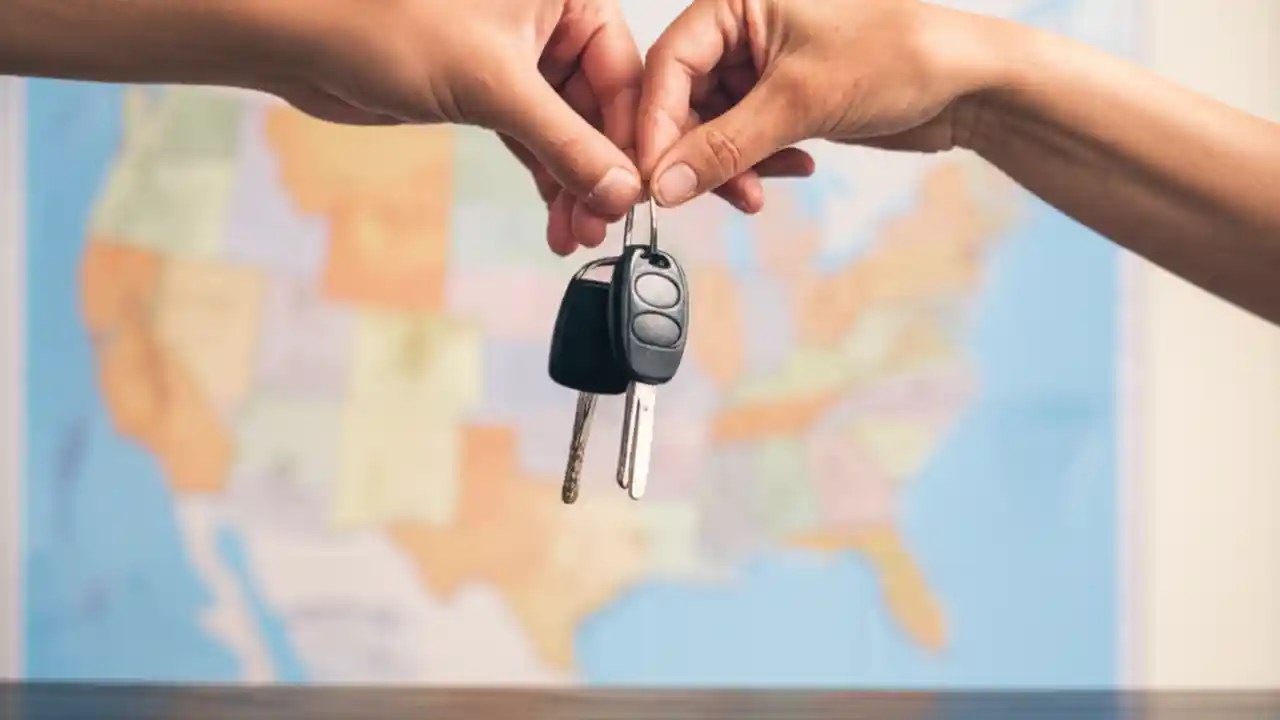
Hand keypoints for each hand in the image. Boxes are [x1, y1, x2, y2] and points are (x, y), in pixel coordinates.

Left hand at [274, 0, 646, 253]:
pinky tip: (554, 215)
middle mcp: (546, 19)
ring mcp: (517, 55)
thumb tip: (618, 187)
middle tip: (598, 223)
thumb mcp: (494, 86)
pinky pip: (532, 137)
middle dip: (597, 170)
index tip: (634, 193)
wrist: (305, 39)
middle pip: (596, 106)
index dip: (629, 139)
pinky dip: (543, 176)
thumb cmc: (383, 22)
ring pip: (564, 129)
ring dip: (571, 183)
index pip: (623, 72)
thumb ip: (565, 142)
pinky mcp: (487, 87)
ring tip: (575, 231)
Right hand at [640, 0, 999, 207]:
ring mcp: (764, 63)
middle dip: (697, 153)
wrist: (969, 83)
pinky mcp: (785, 96)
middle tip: (704, 194)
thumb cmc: (900, 56)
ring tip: (758, 192)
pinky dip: (760, 163)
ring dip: (732, 166)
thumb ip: (724, 146)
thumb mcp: (800, 101)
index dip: (656, 125)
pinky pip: (747, 138)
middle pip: (685, 99)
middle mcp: (744, 26)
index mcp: (738, 0)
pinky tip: (796, 168)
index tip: (654, 177)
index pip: (668, 64)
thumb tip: (665, 184)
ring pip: (715, 126)